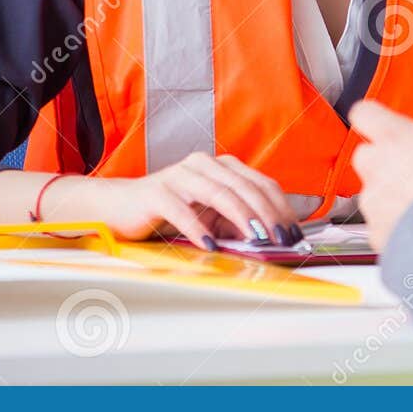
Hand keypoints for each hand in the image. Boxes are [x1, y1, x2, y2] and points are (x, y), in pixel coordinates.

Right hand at [44, 152, 299, 245]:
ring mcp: (179, 176)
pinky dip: (200, 229)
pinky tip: (211, 246)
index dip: (281, 207)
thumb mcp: (210, 216)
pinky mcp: (157, 192)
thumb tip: (269, 239)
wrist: (118, 207)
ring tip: (257, 240)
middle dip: (268, 215)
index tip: (294, 231)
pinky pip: (182, 210)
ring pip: (220, 193)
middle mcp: (203, 165)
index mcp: (221, 166)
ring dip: (242, 219)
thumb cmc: (169, 211)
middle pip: (245, 187)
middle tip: (281, 239)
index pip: (260, 183)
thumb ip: (236, 222)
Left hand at [349, 44, 412, 249]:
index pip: (362, 113)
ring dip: (392, 192)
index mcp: (395, 139)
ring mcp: (376, 207)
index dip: (374, 115)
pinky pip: (381, 226)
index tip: (386, 120)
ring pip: (373, 192)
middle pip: (366, 154)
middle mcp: (377, 171)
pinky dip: (396, 225)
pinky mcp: (380, 238)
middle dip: (385, 157)